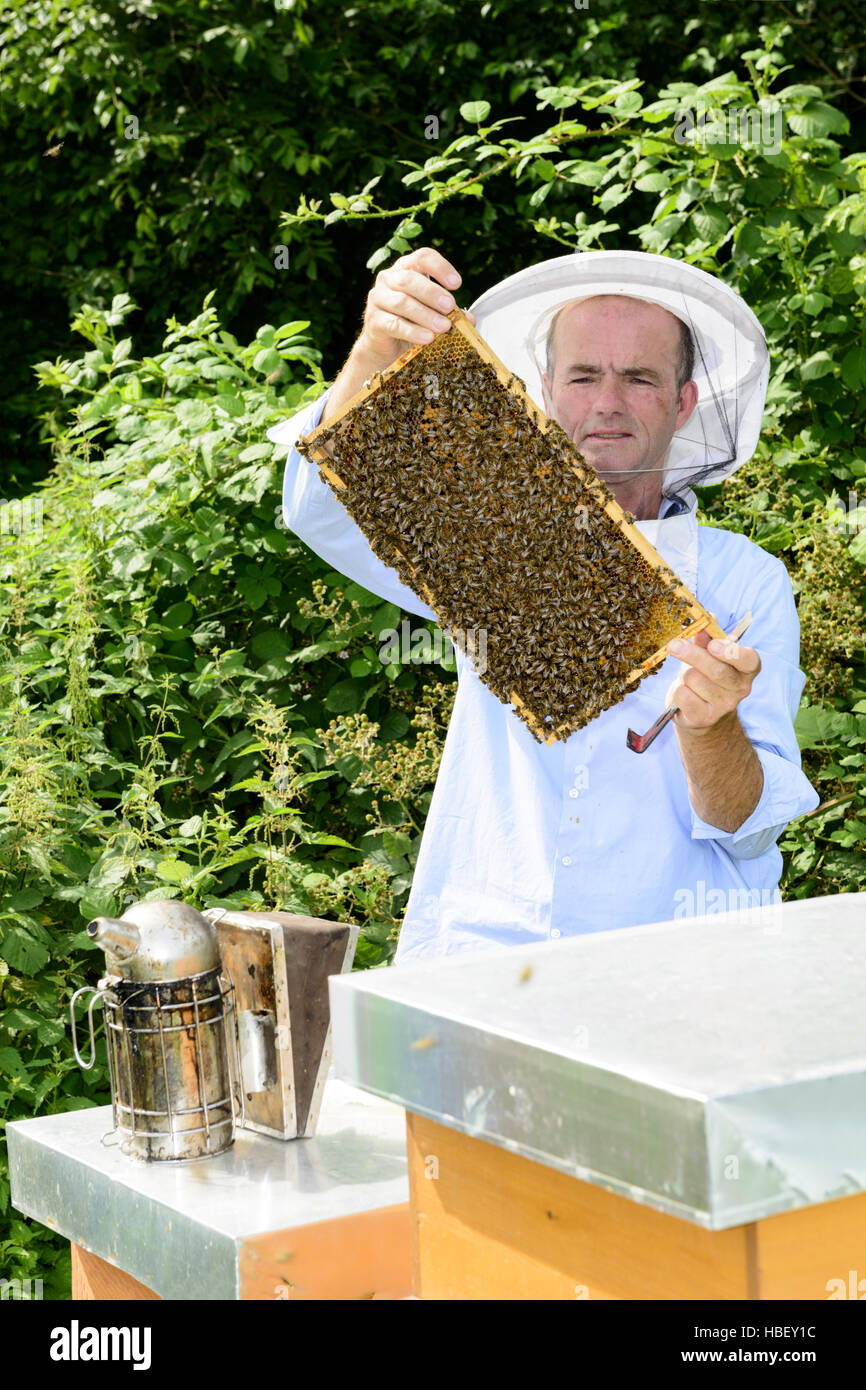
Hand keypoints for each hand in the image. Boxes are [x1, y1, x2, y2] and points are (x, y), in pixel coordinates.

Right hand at [358, 245, 475, 368]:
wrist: (387, 347)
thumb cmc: (413, 322)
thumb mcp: (434, 313)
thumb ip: (451, 314)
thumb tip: (470, 320)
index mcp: (406, 268)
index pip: (422, 257)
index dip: (440, 267)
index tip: (457, 284)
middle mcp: (389, 278)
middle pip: (409, 278)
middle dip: (432, 293)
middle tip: (450, 307)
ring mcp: (378, 298)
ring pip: (402, 302)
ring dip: (425, 315)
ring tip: (444, 327)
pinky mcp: (373, 321)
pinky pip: (393, 324)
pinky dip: (412, 331)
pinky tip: (427, 338)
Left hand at [664, 629, 761, 733]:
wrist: (701, 714)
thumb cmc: (706, 677)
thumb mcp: (708, 654)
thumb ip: (708, 636)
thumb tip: (707, 615)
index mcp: (747, 669)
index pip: (749, 660)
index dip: (731, 652)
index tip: (713, 645)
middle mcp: (741, 688)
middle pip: (717, 670)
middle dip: (693, 655)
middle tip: (674, 644)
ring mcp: (724, 706)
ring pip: (694, 680)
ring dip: (684, 674)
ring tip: (687, 678)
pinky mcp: (704, 717)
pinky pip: (683, 695)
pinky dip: (677, 690)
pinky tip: (683, 692)